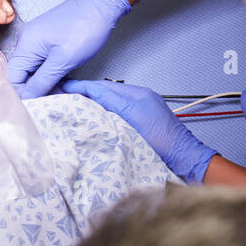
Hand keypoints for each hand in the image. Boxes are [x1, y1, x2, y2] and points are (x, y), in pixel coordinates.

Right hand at [7, 0, 129, 99]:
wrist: (103, 3)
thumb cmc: (85, 29)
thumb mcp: (63, 61)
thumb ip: (42, 82)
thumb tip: (27, 98)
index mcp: (25, 45)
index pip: (13, 77)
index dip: (22, 94)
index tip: (38, 106)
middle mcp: (27, 41)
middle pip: (22, 74)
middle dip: (35, 90)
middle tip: (54, 101)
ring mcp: (38, 39)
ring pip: (34, 69)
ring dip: (45, 82)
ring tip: (61, 93)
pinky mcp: (48, 40)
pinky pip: (43, 62)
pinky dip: (51, 73)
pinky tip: (62, 81)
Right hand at [62, 79, 214, 183]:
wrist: (183, 157)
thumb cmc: (161, 148)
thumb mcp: (129, 131)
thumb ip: (109, 113)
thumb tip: (87, 103)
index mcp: (136, 98)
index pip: (101, 88)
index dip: (81, 88)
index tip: (62, 88)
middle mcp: (140, 96)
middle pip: (105, 89)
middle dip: (85, 91)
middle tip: (64, 94)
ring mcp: (144, 102)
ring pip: (112, 95)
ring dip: (94, 97)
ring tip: (76, 102)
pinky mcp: (146, 111)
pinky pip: (121, 102)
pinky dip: (106, 104)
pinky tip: (96, 112)